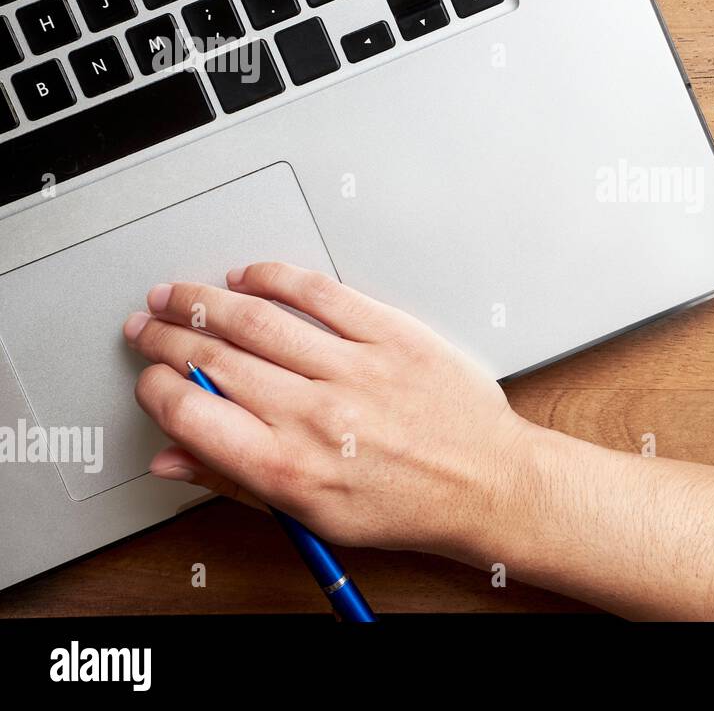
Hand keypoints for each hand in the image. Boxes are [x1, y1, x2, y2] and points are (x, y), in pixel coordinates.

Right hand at [123, 262, 536, 555]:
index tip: (150, 376)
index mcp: (288, 466)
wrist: (486, 483)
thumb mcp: (312, 516)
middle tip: (148, 325)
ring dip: (205, 300)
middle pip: (216, 358)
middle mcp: (315, 414)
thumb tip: (172, 459)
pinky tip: (251, 276)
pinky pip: (322, 293)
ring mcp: (355, 368)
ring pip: (258, 319)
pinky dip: (277, 277)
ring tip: (180, 294)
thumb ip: (235, 482)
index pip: (190, 412)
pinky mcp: (392, 335)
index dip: (156, 387)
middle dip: (168, 336)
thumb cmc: (407, 506)